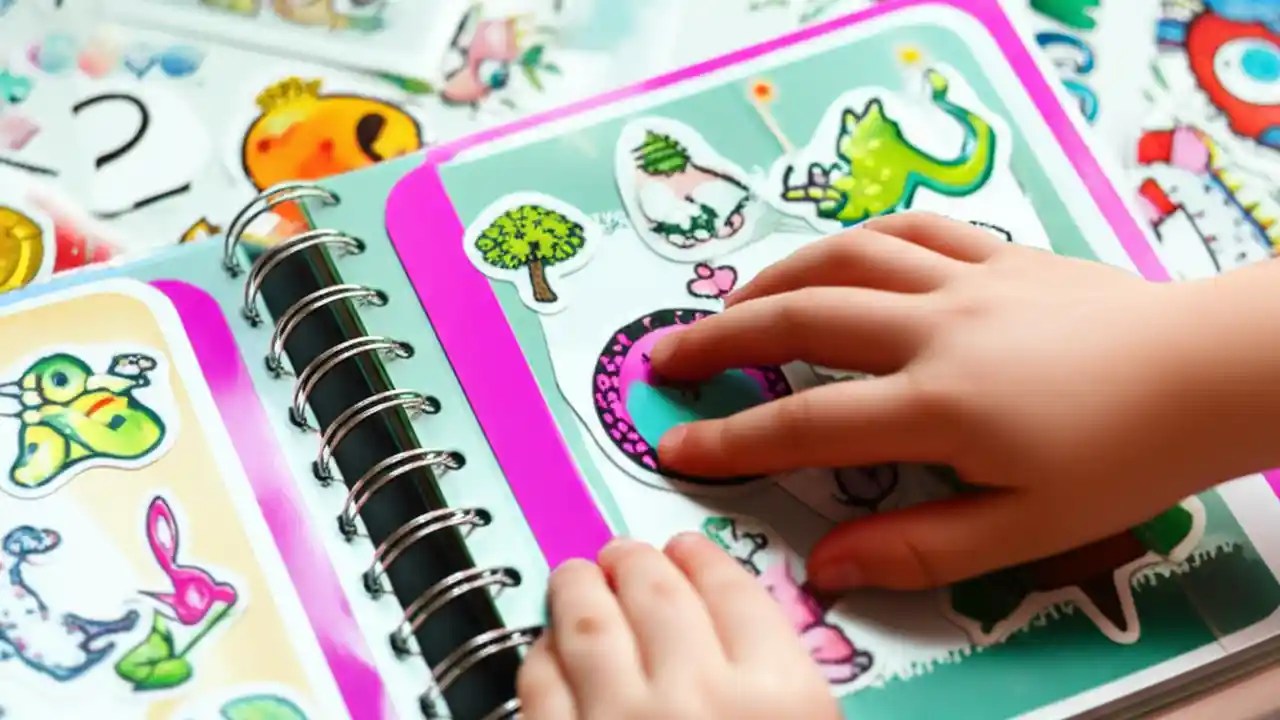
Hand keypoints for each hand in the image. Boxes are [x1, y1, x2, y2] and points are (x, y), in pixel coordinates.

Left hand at [517, 535, 838, 719]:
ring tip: (575, 576)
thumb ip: (784, 688)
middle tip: (623, 552)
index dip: (704, 560)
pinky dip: (541, 656)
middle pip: (659, 595)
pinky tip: (548, 649)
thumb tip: (744, 642)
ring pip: (591, 624)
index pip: (735, 595)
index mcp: (782, 695)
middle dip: (635, 562)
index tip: (688, 548)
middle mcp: (700, 696)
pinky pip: (542, 684)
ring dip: (579, 591)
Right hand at [649, 212, 1277, 591]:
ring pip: (843, 260)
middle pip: (801, 323)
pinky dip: (855, 241)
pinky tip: (830, 260)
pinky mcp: (997, 254)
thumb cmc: (1121, 461)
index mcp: (937, 407)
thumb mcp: (1024, 533)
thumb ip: (916, 551)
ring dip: (772, 280)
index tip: (674, 450)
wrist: (1208, 373)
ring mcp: (964, 280)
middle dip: (719, 342)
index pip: (805, 425)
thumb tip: (824, 570)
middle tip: (666, 361)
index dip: (729, 442)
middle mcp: (934, 330)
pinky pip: (908, 230)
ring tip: (730, 305)